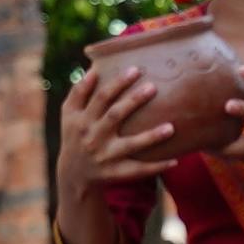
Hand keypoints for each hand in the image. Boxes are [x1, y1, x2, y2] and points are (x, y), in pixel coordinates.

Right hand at [54, 57, 175, 196]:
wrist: (73, 174)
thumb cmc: (75, 136)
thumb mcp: (69, 115)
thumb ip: (78, 92)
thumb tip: (93, 69)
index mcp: (83, 120)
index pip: (101, 97)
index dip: (117, 83)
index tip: (135, 70)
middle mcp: (93, 137)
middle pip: (115, 116)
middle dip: (133, 101)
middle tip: (153, 87)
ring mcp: (105, 156)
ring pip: (131, 145)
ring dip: (151, 137)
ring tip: (171, 127)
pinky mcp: (116, 173)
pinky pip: (138, 170)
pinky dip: (156, 166)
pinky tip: (174, 161)